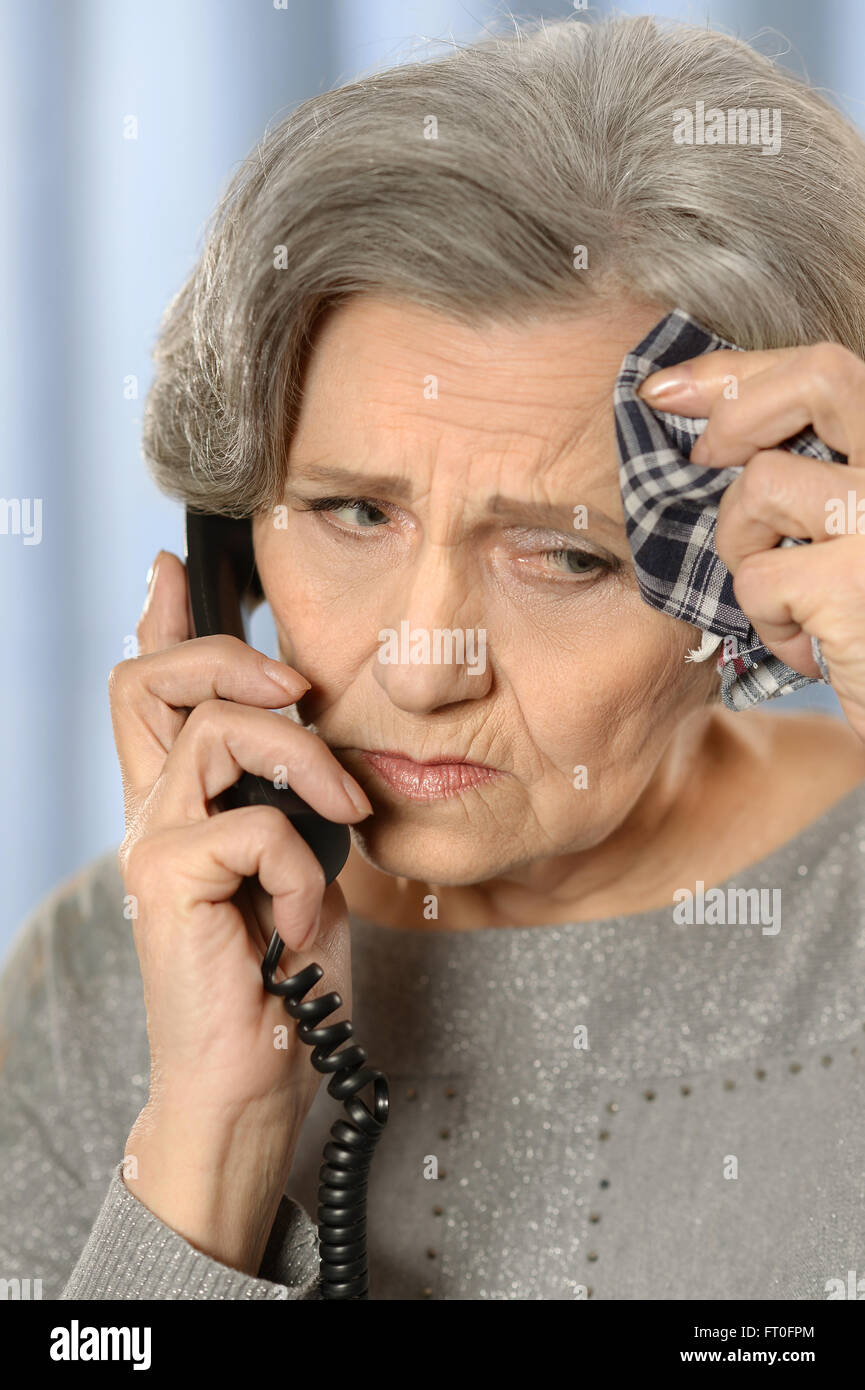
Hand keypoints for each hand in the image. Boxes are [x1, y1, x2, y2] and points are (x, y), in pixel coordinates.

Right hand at [110, 549, 372, 1273]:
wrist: (254, 1082)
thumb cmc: (282, 981)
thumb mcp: (302, 866)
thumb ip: (288, 802)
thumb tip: (310, 741)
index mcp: (182, 807)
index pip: (149, 695)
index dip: (159, 624)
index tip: (170, 569)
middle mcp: (153, 814)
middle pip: (151, 679)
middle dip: (231, 653)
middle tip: (299, 686)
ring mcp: (153, 845)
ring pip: (215, 727)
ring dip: (302, 759)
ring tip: (340, 816)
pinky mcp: (167, 881)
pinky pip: (254, 826)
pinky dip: (305, 867)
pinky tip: (304, 917)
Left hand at [639, 342, 864, 741]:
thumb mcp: (853, 527)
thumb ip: (815, 464)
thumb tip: (700, 412)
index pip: (829, 368)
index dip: (736, 369)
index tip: (667, 389)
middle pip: (820, 377)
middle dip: (737, 412)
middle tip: (704, 459)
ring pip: (764, 483)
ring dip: (745, 542)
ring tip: (786, 592)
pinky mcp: (857, 582)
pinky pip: (758, 576)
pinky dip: (766, 619)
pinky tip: (811, 648)